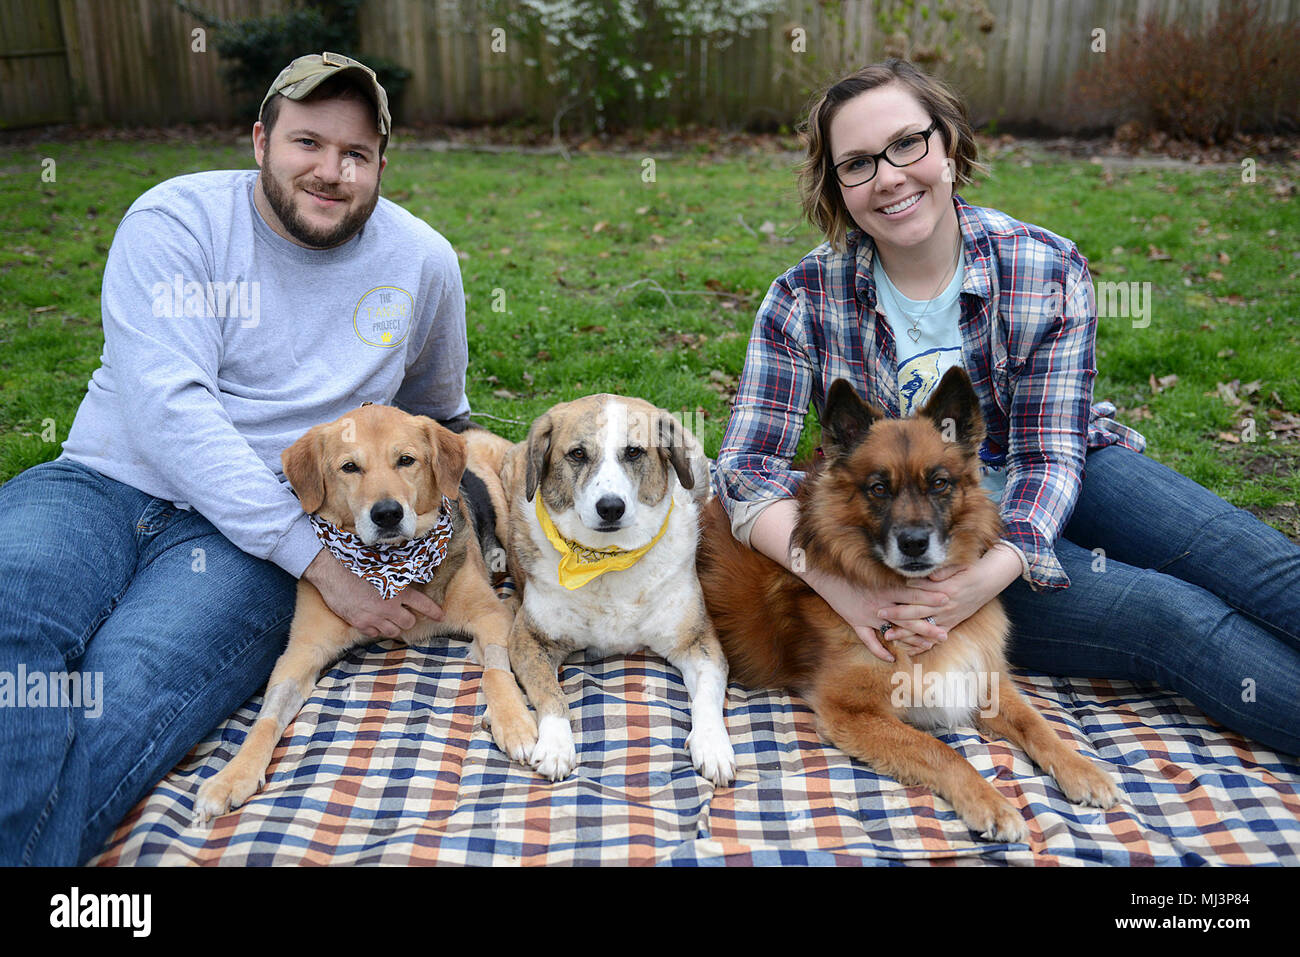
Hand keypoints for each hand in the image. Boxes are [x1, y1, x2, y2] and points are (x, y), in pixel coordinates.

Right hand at [302, 549, 443, 638]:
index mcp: (398, 589)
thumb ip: (398, 575)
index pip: (423, 605)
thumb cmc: (358, 563)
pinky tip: (373, 620)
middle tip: (403, 612)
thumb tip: (409, 579)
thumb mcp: (384, 565)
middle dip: (408, 618)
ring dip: (394, 626)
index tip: (440, 616)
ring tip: (388, 617)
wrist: (332, 569)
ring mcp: (374, 617)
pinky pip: (374, 634)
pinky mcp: (360, 623)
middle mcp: (389, 606)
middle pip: (408, 622)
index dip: (433, 612)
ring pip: (393, 631)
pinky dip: (376, 629)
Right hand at [801, 565, 948, 662]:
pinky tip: (891, 659)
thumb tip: (916, 570)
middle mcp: (879, 604)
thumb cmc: (851, 568)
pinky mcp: (855, 622)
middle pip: (908, 617)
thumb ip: (894, 572)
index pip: (913, 593)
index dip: (930, 597)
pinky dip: (879, 651)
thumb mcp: (874, 568)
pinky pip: (869, 640)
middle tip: (944, 635)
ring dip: (911, 640)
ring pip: (893, 631)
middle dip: (928, 626)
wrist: (825, 574)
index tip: (948, 599)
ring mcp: (867, 615)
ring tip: (927, 646)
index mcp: (885, 588)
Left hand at [876, 546, 1022, 651]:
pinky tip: (909, 650)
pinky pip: (935, 637)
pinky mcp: (951, 624)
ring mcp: (949, 617)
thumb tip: (927, 573)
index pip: (919, 596)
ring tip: (888, 637)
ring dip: (905, 633)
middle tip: (879, 615)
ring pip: (924, 628)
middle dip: (897, 616)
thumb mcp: (956, 566)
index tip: (885, 598)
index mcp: (944, 591)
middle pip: (917, 613)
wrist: (988, 582)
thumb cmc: (969, 570)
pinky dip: (922, 644)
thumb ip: (940, 571)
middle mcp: (945, 606)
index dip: (901, 598)